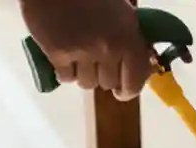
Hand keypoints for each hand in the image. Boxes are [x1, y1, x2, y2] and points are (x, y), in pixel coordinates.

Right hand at [20, 0, 151, 100]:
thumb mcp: (120, 5)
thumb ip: (129, 32)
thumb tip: (137, 58)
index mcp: (128, 34)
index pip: (135, 79)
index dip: (129, 89)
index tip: (121, 91)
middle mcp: (108, 47)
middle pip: (108, 83)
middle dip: (102, 76)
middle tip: (95, 62)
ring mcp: (83, 52)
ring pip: (86, 83)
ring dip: (83, 74)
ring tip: (77, 55)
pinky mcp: (58, 54)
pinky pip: (65, 77)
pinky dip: (64, 71)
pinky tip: (63, 55)